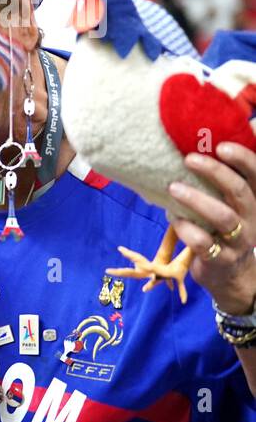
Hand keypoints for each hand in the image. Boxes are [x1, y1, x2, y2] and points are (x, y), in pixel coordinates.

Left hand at [168, 144, 255, 313]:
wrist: (231, 276)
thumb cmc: (222, 230)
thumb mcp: (228, 206)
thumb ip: (219, 183)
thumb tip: (193, 148)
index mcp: (254, 201)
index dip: (243, 159)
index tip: (221, 145)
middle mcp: (251, 218)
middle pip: (239, 191)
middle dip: (215, 172)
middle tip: (188, 159)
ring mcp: (239, 241)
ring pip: (223, 216)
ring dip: (196, 199)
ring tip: (173, 188)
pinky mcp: (221, 259)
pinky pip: (204, 243)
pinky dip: (186, 229)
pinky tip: (174, 219)